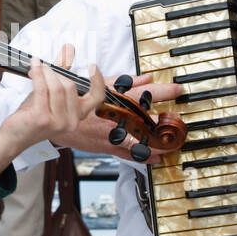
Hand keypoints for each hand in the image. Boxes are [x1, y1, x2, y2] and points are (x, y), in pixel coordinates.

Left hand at [0, 44, 105, 177]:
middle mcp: (71, 122)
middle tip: (45, 67)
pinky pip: (42, 89)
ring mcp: (57, 122)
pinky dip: (37, 74)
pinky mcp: (42, 118)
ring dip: (46, 72)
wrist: (15, 137)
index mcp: (77, 117)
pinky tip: (34, 67)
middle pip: (71, 86)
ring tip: (38, 68)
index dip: (98, 81)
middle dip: (56, 72)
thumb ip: (61, 72)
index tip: (93, 67)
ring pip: (57, 87)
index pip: (97, 98)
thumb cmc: (33, 116)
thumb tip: (69, 50)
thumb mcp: (50, 95)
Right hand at [56, 72, 183, 162]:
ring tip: (172, 141)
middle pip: (151, 120)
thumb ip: (126, 82)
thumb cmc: (78, 99)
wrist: (57, 118)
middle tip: (178, 122)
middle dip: (167, 122)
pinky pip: (130, 154)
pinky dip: (145, 156)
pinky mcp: (108, 147)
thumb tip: (146, 78)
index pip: (148, 92)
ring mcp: (115, 133)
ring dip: (160, 142)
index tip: (178, 90)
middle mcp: (119, 116)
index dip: (166, 91)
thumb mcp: (102, 85)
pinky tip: (156, 157)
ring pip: (144, 140)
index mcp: (119, 99)